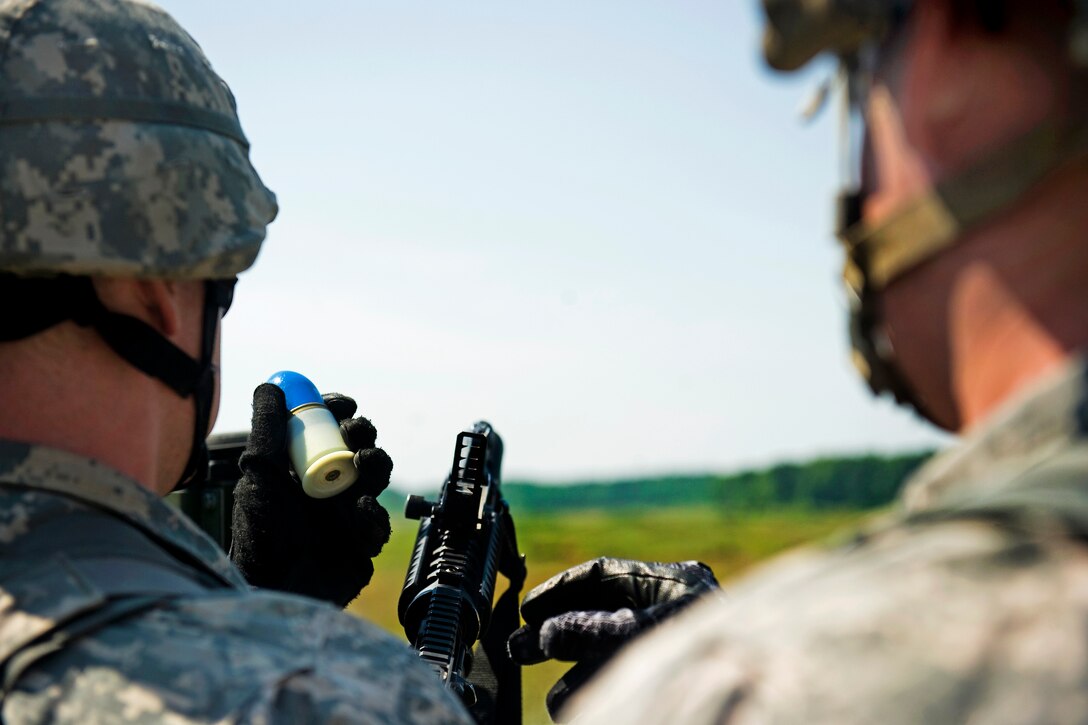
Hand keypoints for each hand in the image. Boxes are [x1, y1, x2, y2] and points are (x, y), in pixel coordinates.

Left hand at [229, 383, 392, 606]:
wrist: (273, 588)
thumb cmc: (258, 533)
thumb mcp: (258, 474)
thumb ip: (265, 429)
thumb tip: (270, 386)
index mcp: (301, 468)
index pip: (326, 429)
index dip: (338, 412)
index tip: (342, 404)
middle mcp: (326, 488)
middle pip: (359, 447)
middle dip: (363, 434)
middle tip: (355, 434)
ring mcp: (346, 514)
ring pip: (376, 478)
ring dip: (376, 464)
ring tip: (362, 464)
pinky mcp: (362, 543)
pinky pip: (379, 521)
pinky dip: (372, 512)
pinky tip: (358, 511)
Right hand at [508, 557, 719, 721]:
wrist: (768, 708)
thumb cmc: (726, 656)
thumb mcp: (649, 633)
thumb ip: (596, 629)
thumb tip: (546, 633)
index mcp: (676, 585)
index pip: (604, 575)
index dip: (560, 590)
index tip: (527, 609)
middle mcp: (671, 614)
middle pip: (598, 616)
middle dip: (558, 635)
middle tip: (518, 649)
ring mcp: (671, 652)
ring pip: (606, 659)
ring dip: (577, 678)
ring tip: (561, 699)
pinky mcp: (667, 682)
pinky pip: (620, 686)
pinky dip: (598, 695)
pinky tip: (579, 707)